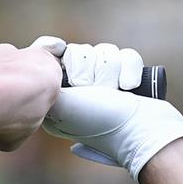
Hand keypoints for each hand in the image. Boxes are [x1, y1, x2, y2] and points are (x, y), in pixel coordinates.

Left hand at [32, 37, 182, 178]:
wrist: (146, 132)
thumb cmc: (103, 123)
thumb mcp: (63, 108)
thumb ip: (44, 88)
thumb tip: (36, 73)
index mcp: (59, 96)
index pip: (52, 57)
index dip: (64, 57)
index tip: (73, 70)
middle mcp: (78, 89)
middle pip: (81, 51)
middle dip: (94, 69)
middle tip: (98, 92)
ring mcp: (103, 84)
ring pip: (104, 51)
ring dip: (113, 70)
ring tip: (117, 91)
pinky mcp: (126, 78)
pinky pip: (126, 55)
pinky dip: (130, 68)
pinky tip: (130, 86)